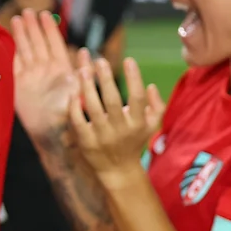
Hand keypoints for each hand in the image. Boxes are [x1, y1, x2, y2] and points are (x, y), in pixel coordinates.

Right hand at [11, 11, 88, 139]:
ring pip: (26, 50)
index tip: (45, 14)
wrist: (54, 136)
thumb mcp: (79, 94)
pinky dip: (11, 52)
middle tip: (28, 11)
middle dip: (33, 27)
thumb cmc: (71, 118)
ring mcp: (32, 77)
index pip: (54, 43)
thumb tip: (88, 54)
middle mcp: (46, 70)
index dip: (49, 29)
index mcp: (61, 69)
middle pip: (38, 42)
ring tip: (18, 19)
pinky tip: (8, 41)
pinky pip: (14, 64)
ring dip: (22, 35)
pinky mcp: (19, 86)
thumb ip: (81, 76)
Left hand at [69, 55, 164, 185]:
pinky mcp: (86, 142)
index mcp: (138, 123)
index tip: (129, 60)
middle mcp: (121, 130)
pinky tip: (74, 91)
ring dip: (88, 87)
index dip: (134, 78)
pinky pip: (78, 120)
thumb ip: (157, 105)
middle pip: (112, 100)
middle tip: (100, 60)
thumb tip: (150, 85)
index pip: (138, 98)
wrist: (119, 171)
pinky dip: (75, 106)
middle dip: (106, 79)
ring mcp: (102, 137)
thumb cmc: (135, 141)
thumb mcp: (152, 126)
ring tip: (84, 70)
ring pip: (93, 108)